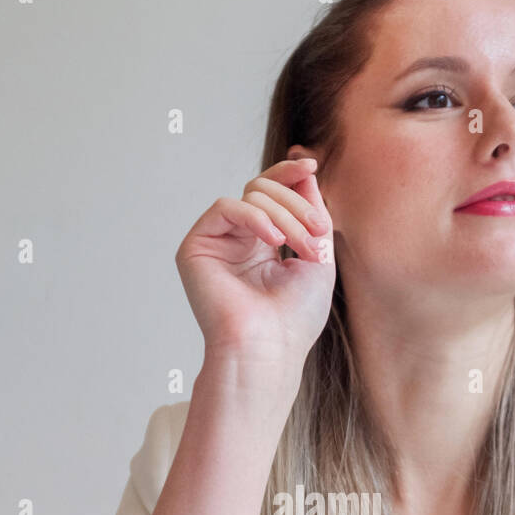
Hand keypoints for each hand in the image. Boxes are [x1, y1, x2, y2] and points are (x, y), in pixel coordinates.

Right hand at [174, 157, 336, 383]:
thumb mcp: (318, 255)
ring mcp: (217, 244)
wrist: (269, 350)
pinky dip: (253, 216)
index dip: (290, 176)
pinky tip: (272, 239)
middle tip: (317, 231)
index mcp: (264, 246)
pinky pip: (226, 207)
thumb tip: (303, 168)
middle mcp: (238, 242)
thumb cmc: (295, 318)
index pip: (273, 195)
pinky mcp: (196, 248)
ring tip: (301, 247)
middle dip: (297, 205)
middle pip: (265, 191)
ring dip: (285, 215)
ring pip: (251, 196)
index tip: (311, 164)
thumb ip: (311, 210)